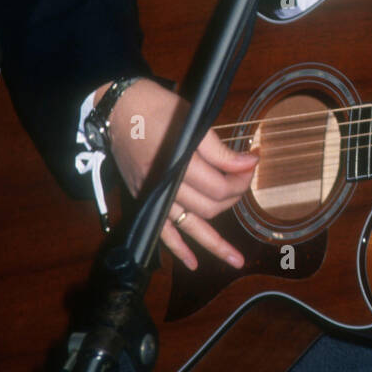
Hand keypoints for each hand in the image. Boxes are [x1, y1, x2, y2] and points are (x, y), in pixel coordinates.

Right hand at [98, 78, 256, 270]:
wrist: (119, 110)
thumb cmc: (157, 108)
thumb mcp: (193, 120)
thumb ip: (220, 149)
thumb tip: (250, 162)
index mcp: (179, 164)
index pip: (219, 187)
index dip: (241, 178)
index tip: (253, 160)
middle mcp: (166, 185)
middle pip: (209, 207)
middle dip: (234, 197)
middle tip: (244, 179)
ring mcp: (154, 196)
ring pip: (190, 226)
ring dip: (214, 244)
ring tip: (235, 260)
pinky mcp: (145, 200)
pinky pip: (162, 232)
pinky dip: (177, 249)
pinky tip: (191, 263)